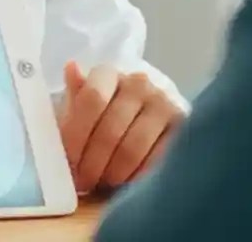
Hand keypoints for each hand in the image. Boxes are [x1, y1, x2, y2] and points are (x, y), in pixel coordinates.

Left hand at [58, 62, 183, 193]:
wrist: (143, 116)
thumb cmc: (103, 113)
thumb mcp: (82, 104)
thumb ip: (75, 95)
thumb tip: (71, 67)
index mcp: (108, 74)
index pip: (92, 100)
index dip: (76, 136)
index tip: (68, 162)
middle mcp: (139, 83)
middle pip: (110, 131)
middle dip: (92, 164)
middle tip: (84, 183)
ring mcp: (163, 104)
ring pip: (132, 148)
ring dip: (113, 174)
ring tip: (103, 185)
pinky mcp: (183, 127)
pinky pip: (157, 160)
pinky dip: (137, 177)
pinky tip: (127, 185)